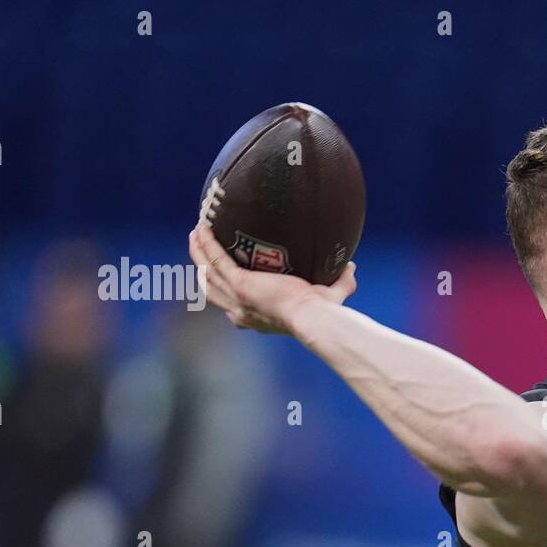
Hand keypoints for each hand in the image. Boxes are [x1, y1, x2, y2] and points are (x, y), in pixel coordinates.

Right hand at [187, 222, 356, 335]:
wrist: (314, 318)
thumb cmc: (323, 314)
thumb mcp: (330, 297)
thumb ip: (341, 283)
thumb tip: (351, 266)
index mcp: (256, 317)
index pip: (233, 306)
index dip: (223, 291)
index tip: (222, 276)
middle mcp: (241, 311)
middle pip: (212, 289)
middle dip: (202, 269)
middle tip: (199, 249)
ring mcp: (237, 298)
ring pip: (207, 272)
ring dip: (198, 252)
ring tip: (195, 234)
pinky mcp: (239, 284)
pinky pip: (216, 260)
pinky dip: (207, 245)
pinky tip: (202, 228)